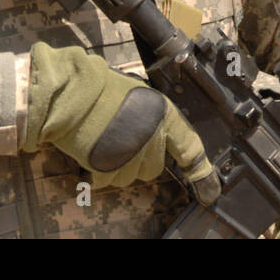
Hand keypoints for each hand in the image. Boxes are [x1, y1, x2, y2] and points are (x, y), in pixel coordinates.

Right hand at [22, 42, 219, 202]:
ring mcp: (131, 152)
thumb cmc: (99, 88)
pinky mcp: (110, 166)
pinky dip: (100, 173)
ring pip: (130, 176)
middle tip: (119, 141)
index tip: (209, 190)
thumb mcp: (137, 95)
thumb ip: (151, 118)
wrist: (71, 92)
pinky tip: (92, 153)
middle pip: (153, 167)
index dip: (200, 170)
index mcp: (163, 113)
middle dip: (138, 160)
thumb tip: (158, 139)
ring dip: (117, 167)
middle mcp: (152, 134)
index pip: (189, 146)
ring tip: (102, 142)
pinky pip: (109, 181)